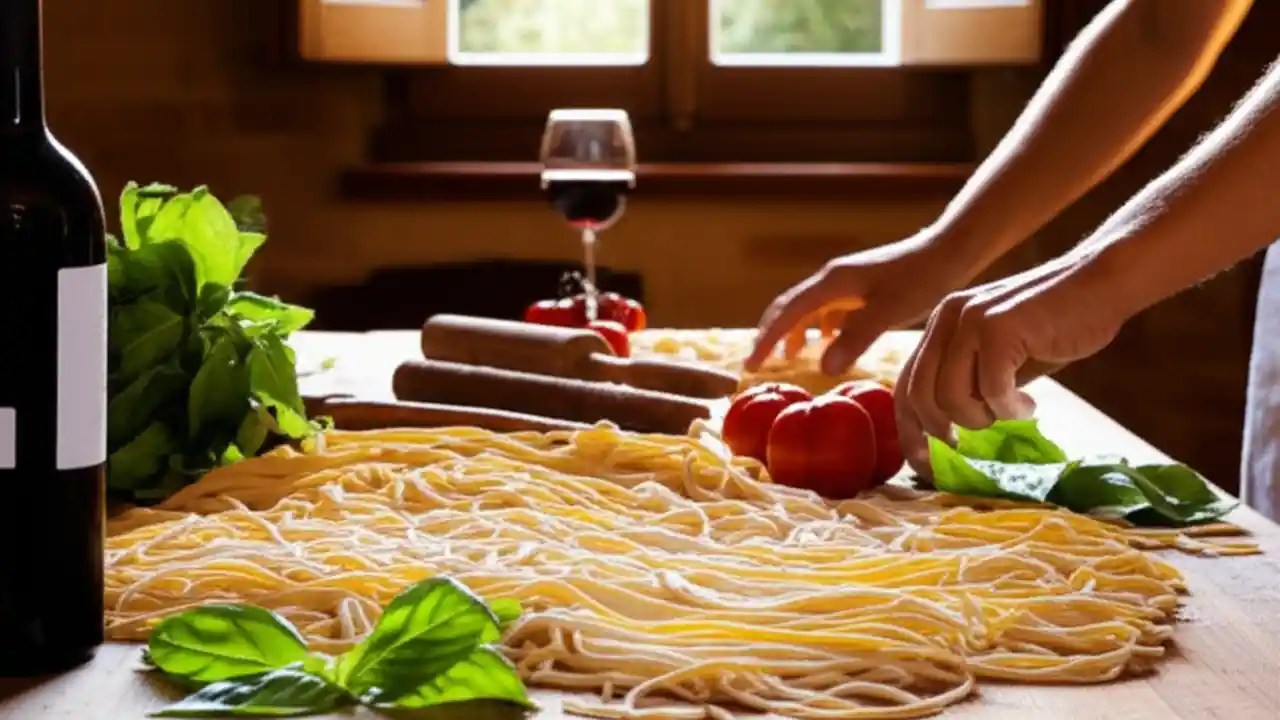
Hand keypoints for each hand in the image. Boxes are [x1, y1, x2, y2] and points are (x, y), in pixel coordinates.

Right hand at [745, 231, 981, 374]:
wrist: (948, 251)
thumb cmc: (921, 279)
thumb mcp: (889, 312)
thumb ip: (855, 339)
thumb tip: (822, 367)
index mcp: (832, 282)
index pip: (787, 312)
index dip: (766, 340)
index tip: (751, 365)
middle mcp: (831, 279)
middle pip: (789, 306)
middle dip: (770, 334)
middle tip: (756, 363)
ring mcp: (844, 281)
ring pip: (806, 307)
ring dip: (792, 331)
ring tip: (785, 357)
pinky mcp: (858, 286)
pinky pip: (826, 308)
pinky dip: (816, 327)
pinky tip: (824, 342)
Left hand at [895, 254, 1128, 474]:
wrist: (1099, 285)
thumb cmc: (1053, 327)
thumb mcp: (998, 357)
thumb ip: (970, 384)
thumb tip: (945, 436)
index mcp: (940, 325)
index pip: (905, 386)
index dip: (909, 431)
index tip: (925, 463)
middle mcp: (947, 318)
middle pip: (919, 396)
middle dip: (941, 433)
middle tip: (970, 448)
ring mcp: (970, 319)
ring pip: (951, 397)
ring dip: (982, 418)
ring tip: (1011, 410)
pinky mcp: (998, 326)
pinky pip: (991, 389)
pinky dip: (1009, 408)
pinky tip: (1029, 403)